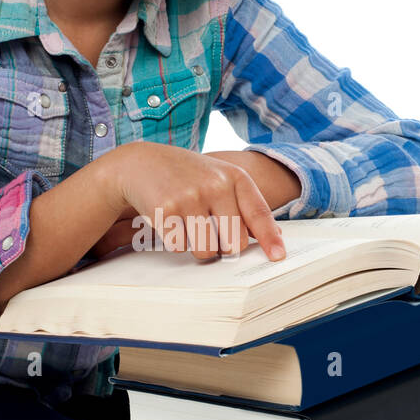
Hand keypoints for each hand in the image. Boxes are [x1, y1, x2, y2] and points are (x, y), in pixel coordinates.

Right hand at [103, 141, 286, 262]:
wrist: (141, 163)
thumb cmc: (186, 175)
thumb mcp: (219, 179)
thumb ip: (246, 205)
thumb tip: (277, 235)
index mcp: (234, 177)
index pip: (259, 213)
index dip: (269, 238)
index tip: (278, 256)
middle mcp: (215, 185)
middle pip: (234, 243)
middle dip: (224, 247)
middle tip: (210, 233)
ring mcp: (190, 198)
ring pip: (207, 251)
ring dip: (199, 249)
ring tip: (189, 227)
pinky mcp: (166, 211)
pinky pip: (180, 248)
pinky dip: (176, 242)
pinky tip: (171, 222)